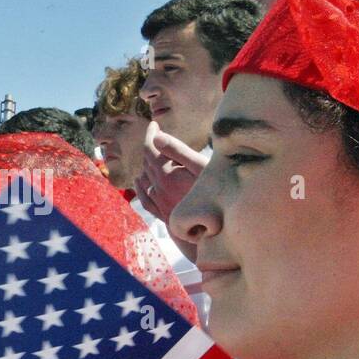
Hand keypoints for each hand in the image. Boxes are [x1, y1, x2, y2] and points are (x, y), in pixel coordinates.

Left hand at [136, 121, 208, 262]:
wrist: (215, 235)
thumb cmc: (217, 196)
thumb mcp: (202, 168)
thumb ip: (178, 151)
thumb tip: (157, 137)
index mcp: (167, 174)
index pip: (150, 148)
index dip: (151, 134)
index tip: (154, 123)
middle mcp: (158, 189)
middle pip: (147, 162)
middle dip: (150, 146)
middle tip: (157, 135)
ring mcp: (159, 203)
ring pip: (144, 179)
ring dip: (147, 164)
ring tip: (154, 154)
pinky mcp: (162, 214)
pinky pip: (145, 197)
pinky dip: (142, 185)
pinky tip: (143, 182)